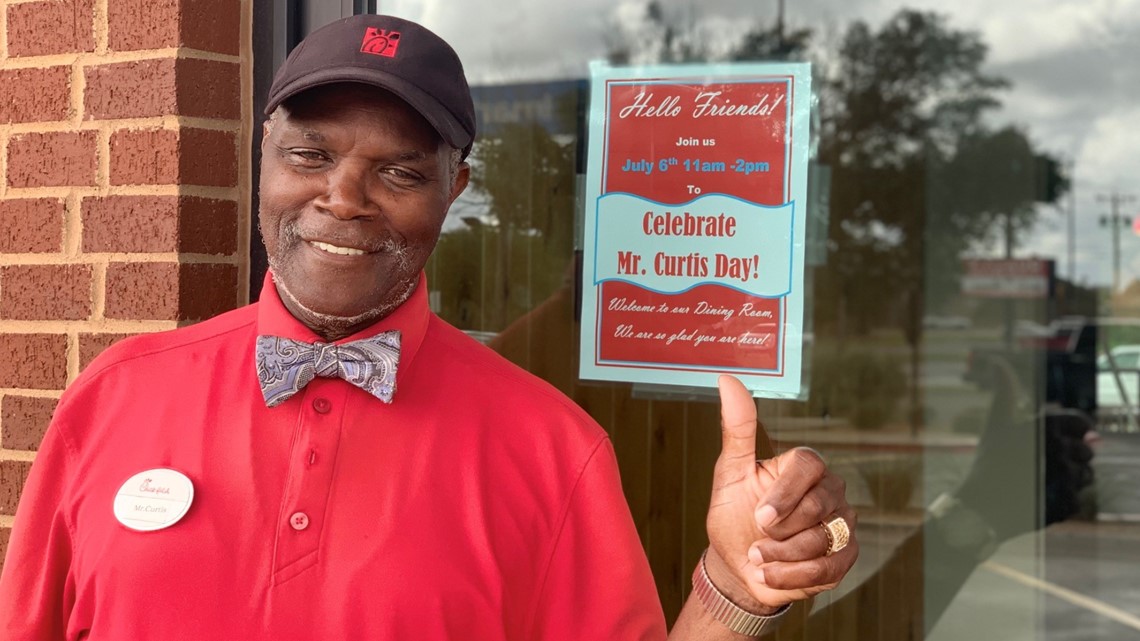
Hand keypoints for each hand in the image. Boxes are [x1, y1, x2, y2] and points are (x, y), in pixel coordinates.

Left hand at [704, 375, 858, 609]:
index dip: (784, 494)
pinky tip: (773, 573)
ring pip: (824, 540)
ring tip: (760, 557)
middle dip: (780, 531)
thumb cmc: (734, 515)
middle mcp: (830, 490)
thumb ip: (736, 429)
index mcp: (804, 466)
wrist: (739, 567)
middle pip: (818, 505)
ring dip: (782, 556)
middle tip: (757, 538)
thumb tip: (727, 380)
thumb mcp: (730, 474)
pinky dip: (793, 577)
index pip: (808, 466)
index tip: (760, 516)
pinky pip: (829, 568)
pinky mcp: (846, 556)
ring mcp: (842, 523)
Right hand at [955, 357, 1095, 539]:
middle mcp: (1059, 449)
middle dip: (1070, 458)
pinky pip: (1079, 498)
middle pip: (1086, 451)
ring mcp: (1065, 477)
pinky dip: (1065, 500)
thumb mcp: (997, 423)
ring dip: (1071, 479)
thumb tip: (996, 361)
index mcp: (1046, 427)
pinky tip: (1044, 499)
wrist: (980, 506)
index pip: (1082, 423)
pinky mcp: (1068, 502)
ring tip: (1044, 482)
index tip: (1059, 441)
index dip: (1074, 431)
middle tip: (1043, 466)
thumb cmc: (989, 461)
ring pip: (1086, 475)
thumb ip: (1005, 392)